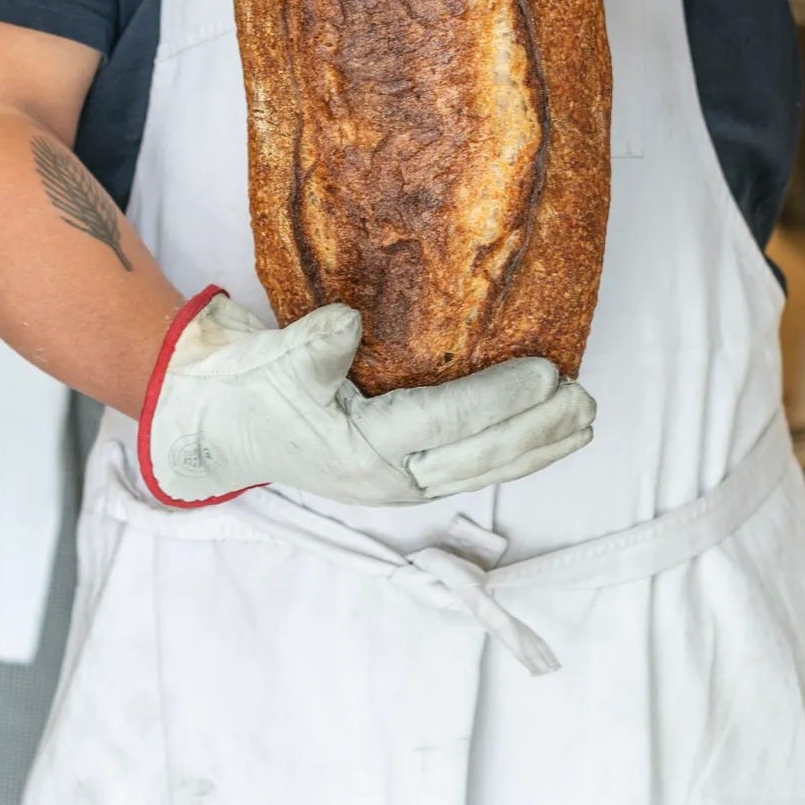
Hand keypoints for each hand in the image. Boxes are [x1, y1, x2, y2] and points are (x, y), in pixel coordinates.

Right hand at [140, 292, 594, 507]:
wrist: (218, 421)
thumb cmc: (248, 390)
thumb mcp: (270, 363)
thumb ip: (309, 347)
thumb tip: (346, 323)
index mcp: (362, 452)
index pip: (446, 424)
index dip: (499, 399)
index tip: (547, 372)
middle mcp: (390, 477)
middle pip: (479, 458)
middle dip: (537, 432)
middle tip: (585, 400)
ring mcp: (399, 480)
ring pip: (482, 469)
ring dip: (537, 448)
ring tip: (584, 421)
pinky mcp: (402, 471)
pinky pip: (468, 465)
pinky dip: (510, 449)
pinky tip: (542, 432)